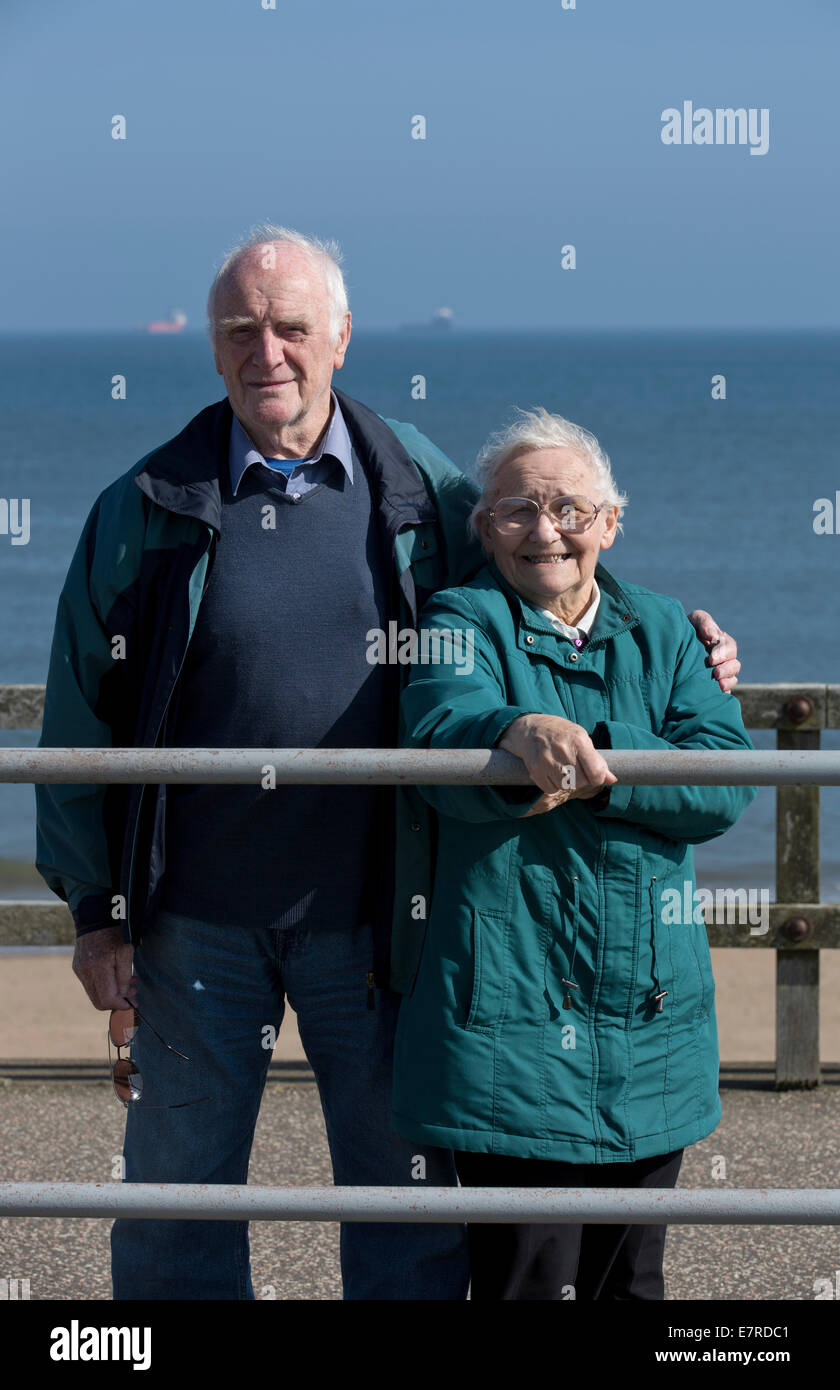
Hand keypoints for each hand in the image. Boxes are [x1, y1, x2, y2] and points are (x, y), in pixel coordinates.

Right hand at [72, 924, 136, 1011]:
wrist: (95, 919)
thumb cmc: (114, 934)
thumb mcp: (126, 952)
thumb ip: (124, 976)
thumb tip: (123, 996)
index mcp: (98, 968)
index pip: (107, 1000)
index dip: (121, 1005)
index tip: (133, 1002)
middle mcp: (85, 973)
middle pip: (99, 1002)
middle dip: (117, 1002)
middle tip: (134, 992)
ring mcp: (79, 972)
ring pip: (95, 995)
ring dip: (112, 994)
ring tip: (130, 983)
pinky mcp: (78, 969)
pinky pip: (91, 986)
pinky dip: (104, 986)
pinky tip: (116, 976)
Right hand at [499, 713, 617, 814]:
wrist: (531, 728)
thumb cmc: (561, 734)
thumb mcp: (582, 739)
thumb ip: (597, 760)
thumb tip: (612, 780)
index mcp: (579, 740)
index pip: (596, 773)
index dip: (597, 778)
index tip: (593, 775)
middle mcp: (563, 749)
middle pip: (581, 781)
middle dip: (580, 779)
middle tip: (573, 768)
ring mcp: (548, 759)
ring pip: (565, 786)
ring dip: (565, 782)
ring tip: (561, 768)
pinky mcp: (536, 768)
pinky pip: (550, 789)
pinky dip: (552, 785)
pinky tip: (550, 772)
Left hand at [687, 610, 740, 692]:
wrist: (665, 648)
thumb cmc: (682, 631)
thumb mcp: (693, 621)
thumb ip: (704, 623)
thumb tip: (713, 635)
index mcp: (720, 643)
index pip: (730, 647)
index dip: (724, 653)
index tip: (712, 659)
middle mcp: (722, 659)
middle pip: (734, 665)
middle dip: (727, 669)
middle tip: (715, 673)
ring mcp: (718, 674)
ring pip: (732, 680)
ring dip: (727, 682)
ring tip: (719, 685)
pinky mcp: (712, 688)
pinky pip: (723, 694)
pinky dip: (721, 695)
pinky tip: (714, 696)